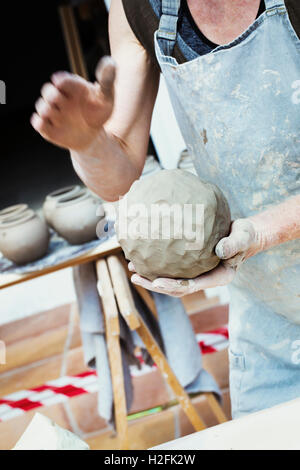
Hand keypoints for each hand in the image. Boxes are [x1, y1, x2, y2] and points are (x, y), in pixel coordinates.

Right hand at [31, 56, 115, 150]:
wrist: (94, 137)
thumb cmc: (99, 113)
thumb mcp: (106, 97)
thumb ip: (106, 80)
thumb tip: (110, 62)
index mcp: (71, 87)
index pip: (62, 79)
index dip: (61, 81)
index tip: (61, 84)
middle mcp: (60, 98)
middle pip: (47, 90)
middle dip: (51, 94)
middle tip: (61, 100)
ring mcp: (53, 113)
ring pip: (41, 106)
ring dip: (47, 109)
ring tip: (59, 114)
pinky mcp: (48, 128)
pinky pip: (37, 123)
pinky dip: (40, 122)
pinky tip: (52, 125)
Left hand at [130, 218, 258, 296]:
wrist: (244, 234)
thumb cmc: (245, 235)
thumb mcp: (244, 236)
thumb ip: (234, 244)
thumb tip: (220, 249)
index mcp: (217, 278)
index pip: (191, 286)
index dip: (173, 286)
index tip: (156, 281)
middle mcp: (205, 279)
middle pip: (176, 288)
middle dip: (154, 285)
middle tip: (135, 277)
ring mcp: (197, 273)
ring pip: (171, 280)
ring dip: (151, 277)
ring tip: (132, 268)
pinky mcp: (191, 265)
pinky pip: (172, 267)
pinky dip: (157, 264)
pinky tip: (143, 255)